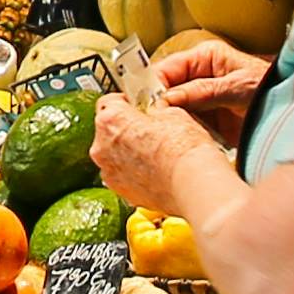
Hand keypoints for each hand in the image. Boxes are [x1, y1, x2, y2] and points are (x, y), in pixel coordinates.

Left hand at [92, 93, 229, 216]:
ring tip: (157, 153)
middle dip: (127, 128)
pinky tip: (156, 170)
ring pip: (115, 155)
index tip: (139, 106)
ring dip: (129, 152)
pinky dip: (135, 172)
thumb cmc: (182, 150)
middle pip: (109, 130)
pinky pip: (123, 175)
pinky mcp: (121, 191)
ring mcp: (109, 172)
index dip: (128, 102)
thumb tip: (156, 112)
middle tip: (152, 130)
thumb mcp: (173, 113)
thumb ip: (155, 110)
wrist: (191, 183)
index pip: (110, 102)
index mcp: (110, 120)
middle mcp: (102, 147)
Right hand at [141, 35, 270, 141]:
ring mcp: (203, 99)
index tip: (148, 104)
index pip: (167, 68)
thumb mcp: (238, 87)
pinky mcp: (208, 120)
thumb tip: (168, 99)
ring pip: (173, 109)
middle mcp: (200, 76)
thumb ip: (203, 92)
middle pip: (167, 90)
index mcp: (205, 57)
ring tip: (162, 133)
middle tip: (150, 122)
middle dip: (158, 105)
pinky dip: (181, 132)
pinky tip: (178, 140)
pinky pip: (186, 125)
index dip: (154, 86)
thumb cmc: (273, 89)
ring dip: (169, 121)